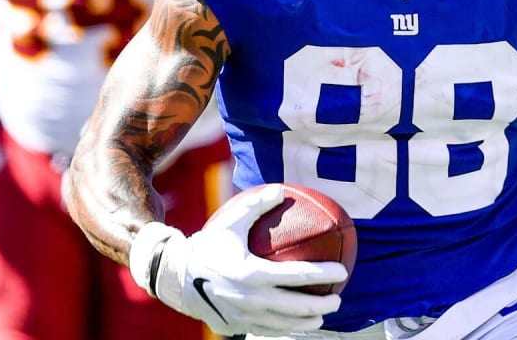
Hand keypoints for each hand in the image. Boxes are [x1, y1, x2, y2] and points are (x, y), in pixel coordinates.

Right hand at [129, 184, 347, 336]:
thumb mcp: (230, 222)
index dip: (324, 274)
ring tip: (322, 315)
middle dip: (323, 304)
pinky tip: (295, 322)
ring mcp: (245, 317)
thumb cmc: (205, 246)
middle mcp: (251, 299)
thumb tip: (281, 189)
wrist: (175, 277)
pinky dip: (285, 327)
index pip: (299, 275)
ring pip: (286, 324)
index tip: (342, 271)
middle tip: (338, 297)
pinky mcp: (237, 327)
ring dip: (308, 321)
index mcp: (253, 274)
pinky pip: (268, 329)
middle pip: (298, 307)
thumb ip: (256, 205)